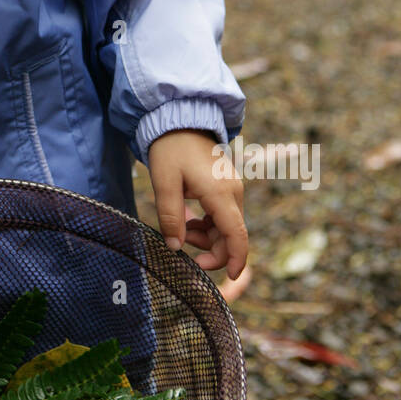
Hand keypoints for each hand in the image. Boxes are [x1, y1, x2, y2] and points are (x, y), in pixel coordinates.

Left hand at [146, 128, 246, 280]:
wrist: (179, 120)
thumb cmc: (170, 149)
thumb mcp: (164, 183)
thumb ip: (170, 217)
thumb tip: (176, 248)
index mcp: (220, 193)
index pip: (236, 235)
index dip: (236, 260)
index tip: (231, 279)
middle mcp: (233, 192)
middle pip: (231, 235)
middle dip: (210, 249)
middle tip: (180, 246)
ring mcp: (232, 189)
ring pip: (226, 227)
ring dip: (205, 236)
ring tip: (179, 227)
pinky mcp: (226, 187)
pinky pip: (222, 215)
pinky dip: (206, 224)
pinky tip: (187, 219)